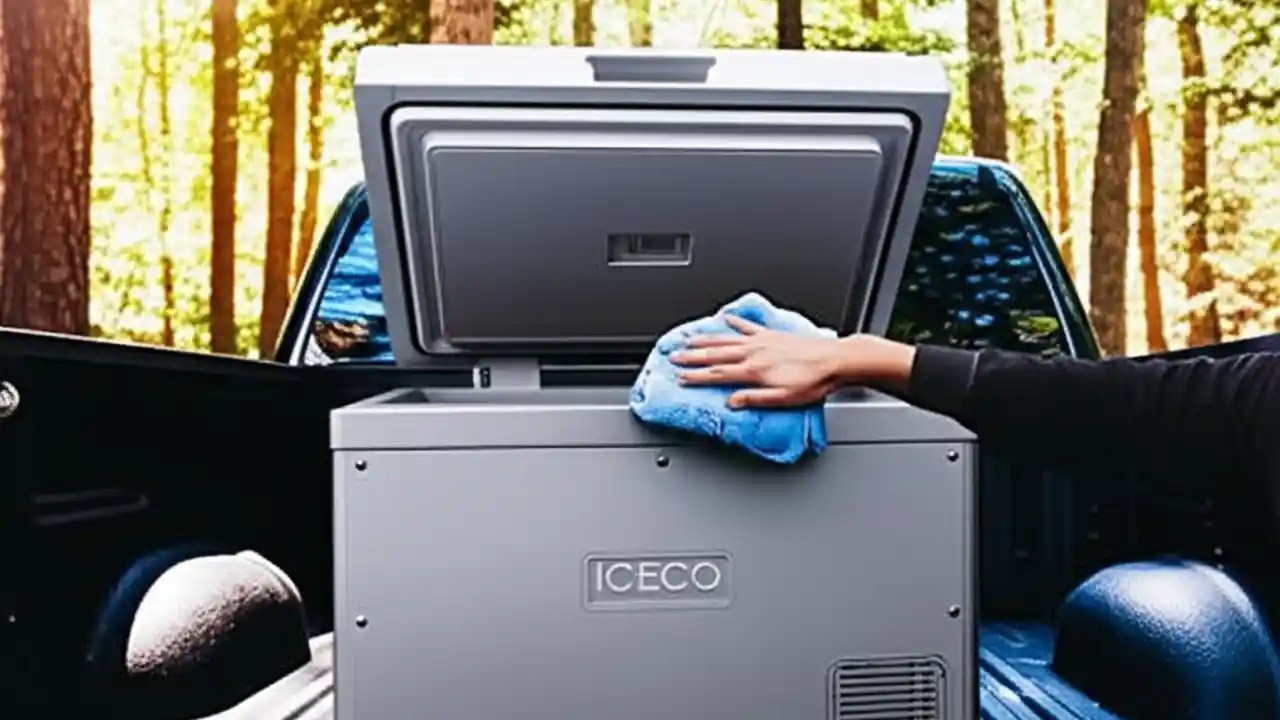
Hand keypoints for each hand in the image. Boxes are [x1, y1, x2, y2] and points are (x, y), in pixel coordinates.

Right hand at [670, 314, 847, 408]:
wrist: (835, 360)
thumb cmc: (813, 382)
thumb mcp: (784, 398)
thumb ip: (755, 399)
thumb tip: (731, 401)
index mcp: (755, 371)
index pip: (718, 373)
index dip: (697, 376)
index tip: (681, 377)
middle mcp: (755, 353)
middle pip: (716, 354)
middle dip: (693, 356)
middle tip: (675, 356)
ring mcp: (762, 341)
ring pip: (727, 339)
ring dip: (706, 339)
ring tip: (689, 339)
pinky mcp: (772, 334)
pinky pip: (748, 326)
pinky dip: (735, 321)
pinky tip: (725, 317)